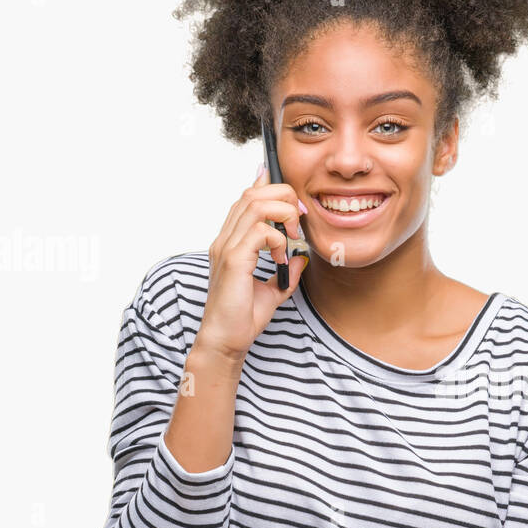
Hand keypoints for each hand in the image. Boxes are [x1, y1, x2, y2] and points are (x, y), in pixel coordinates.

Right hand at [194, 164, 308, 362]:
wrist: (226, 340)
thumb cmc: (242, 317)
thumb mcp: (273, 290)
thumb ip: (286, 271)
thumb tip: (302, 257)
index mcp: (230, 242)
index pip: (246, 199)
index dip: (268, 187)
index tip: (292, 201)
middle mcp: (225, 240)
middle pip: (252, 193)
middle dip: (283, 197)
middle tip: (300, 220)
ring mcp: (226, 247)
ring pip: (256, 204)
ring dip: (283, 214)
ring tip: (292, 237)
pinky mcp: (234, 260)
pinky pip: (259, 231)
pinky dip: (278, 239)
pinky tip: (281, 257)